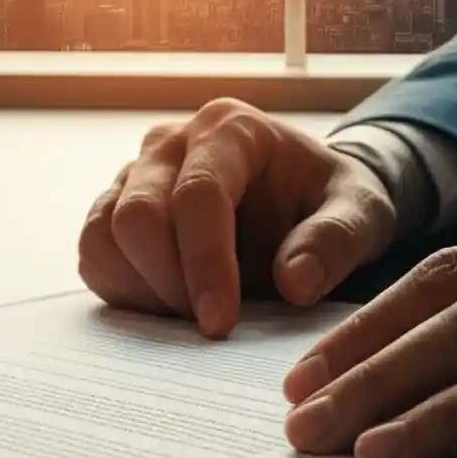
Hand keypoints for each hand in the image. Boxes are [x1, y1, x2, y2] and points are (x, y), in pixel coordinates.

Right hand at [78, 98, 396, 337]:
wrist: (305, 202)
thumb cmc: (329, 202)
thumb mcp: (361, 214)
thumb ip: (336, 241)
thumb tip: (294, 282)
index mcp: (230, 129)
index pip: (197, 193)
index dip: (204, 263)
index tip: (221, 323)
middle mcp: (171, 143)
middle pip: (136, 214)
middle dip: (169, 283)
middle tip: (211, 328)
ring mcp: (136, 176)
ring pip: (102, 235)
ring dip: (140, 290)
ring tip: (192, 318)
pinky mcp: (115, 212)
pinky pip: (95, 255)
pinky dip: (122, 292)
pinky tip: (169, 311)